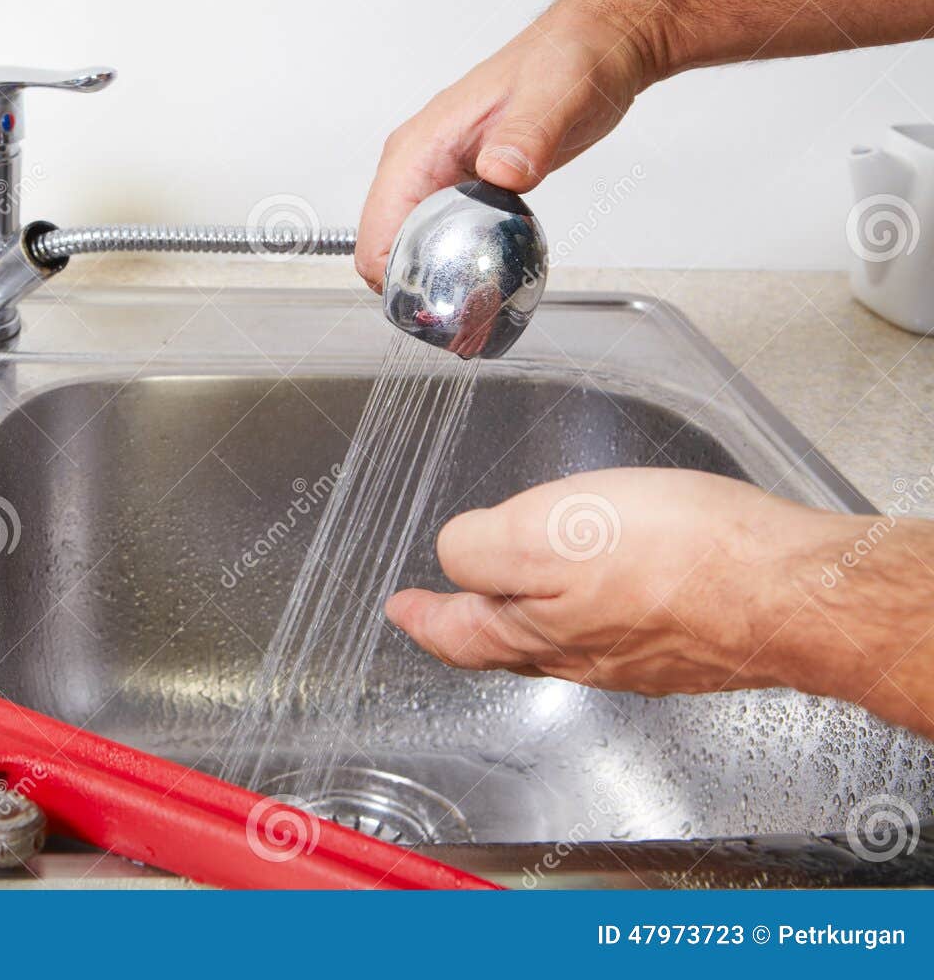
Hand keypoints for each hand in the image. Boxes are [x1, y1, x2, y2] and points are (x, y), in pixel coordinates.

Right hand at [353, 5, 650, 291]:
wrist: (595, 46)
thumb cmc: (570, 58)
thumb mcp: (554, 96)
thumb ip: (528, 135)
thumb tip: (502, 170)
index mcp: (420, 147)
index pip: (377, 233)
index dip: (397, 278)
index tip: (436, 304)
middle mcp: (419, 165)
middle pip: (388, 248)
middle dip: (414, 287)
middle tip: (460, 314)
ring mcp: (439, 177)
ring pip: (412, 246)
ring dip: (435, 277)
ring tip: (474, 300)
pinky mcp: (465, 186)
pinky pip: (443, 236)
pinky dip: (458, 260)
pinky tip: (489, 269)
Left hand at [384, 468, 933, 736]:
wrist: (790, 593)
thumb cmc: (673, 558)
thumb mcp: (542, 533)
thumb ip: (482, 548)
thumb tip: (454, 558)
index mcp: (534, 630)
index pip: (456, 634)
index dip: (423, 618)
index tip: (401, 609)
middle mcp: (583, 657)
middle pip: (509, 646)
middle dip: (473, 626)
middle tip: (448, 612)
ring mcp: (641, 657)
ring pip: (566, 643)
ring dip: (531, 621)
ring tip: (519, 600)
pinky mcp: (693, 644)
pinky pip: (625, 633)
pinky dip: (597, 615)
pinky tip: (613, 595)